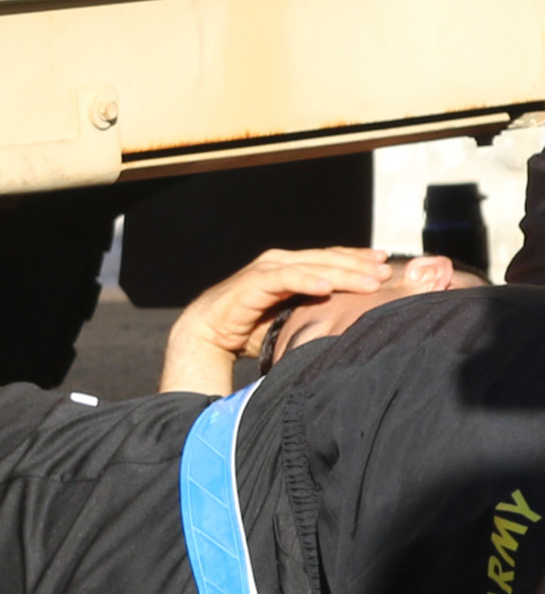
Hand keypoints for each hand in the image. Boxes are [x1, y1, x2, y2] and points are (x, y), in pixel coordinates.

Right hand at [161, 247, 390, 393]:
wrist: (206, 335)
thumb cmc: (248, 328)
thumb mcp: (289, 318)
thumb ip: (313, 311)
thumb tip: (353, 321)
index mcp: (289, 268)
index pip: (330, 258)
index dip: (358, 259)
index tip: (385, 264)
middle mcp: (278, 262)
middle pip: (327, 258)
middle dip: (359, 265)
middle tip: (387, 273)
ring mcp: (265, 270)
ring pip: (311, 266)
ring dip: (343, 273)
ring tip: (369, 282)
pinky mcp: (251, 283)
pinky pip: (284, 278)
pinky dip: (307, 281)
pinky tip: (327, 288)